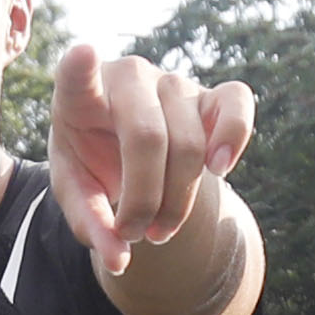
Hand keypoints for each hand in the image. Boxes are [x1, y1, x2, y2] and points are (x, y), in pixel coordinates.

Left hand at [49, 43, 254, 277]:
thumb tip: (119, 261)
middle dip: (145, 201)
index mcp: (81, 96)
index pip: (77, 76)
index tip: (83, 53)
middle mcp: (129, 77)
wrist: (127, 156)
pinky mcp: (211, 95)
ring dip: (178, 201)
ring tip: (160, 230)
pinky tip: (220, 168)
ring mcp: (173, 83)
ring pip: (189, 144)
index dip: (80, 66)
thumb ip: (91, 225)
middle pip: (147, 138)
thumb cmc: (93, 167)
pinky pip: (237, 104)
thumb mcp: (80, 198)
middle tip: (136, 235)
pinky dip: (234, 136)